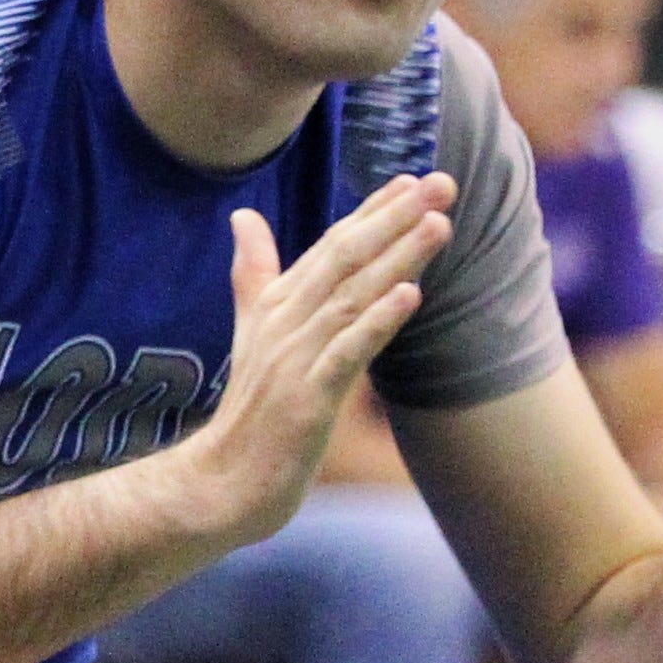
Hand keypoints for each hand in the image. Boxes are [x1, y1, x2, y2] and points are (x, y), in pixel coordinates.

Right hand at [174, 176, 453, 545]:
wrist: (221, 483)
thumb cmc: (249, 413)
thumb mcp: (251, 332)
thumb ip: (252, 273)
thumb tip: (243, 217)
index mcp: (275, 305)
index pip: (330, 246)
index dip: (372, 211)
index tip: (412, 179)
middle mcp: (284, 324)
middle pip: (345, 260)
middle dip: (394, 219)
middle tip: (442, 183)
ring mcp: (294, 360)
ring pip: (351, 297)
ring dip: (396, 258)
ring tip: (438, 224)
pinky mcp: (305, 400)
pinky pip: (346, 353)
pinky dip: (377, 322)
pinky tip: (410, 294)